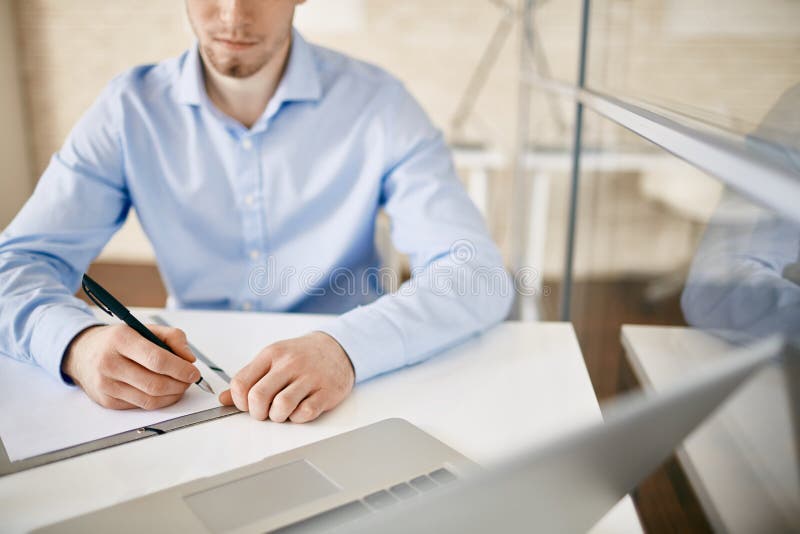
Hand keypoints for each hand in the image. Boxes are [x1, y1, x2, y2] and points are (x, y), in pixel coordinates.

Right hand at [62, 324, 200, 409]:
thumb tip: (189, 359)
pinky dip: (159, 401)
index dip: (180, 369)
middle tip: (190, 380)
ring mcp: (106, 385)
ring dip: (172, 395)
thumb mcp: (145, 329)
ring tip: (180, 385)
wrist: (82, 353)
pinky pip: (141, 406)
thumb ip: (173, 338)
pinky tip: (165, 392)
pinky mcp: (107, 401)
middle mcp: (110, 363)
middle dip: (180, 384)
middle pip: (155, 384)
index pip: (156, 360)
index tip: (194, 372)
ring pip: (150, 399)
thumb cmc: (119, 341)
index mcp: (121, 340)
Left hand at [219, 331, 354, 422]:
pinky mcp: (326, 392)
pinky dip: (298, 417)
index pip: (241, 383)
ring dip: (278, 416)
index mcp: (272, 354)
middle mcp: (290, 364)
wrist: (338, 347)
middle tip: (263, 412)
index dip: (239, 401)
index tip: (246, 404)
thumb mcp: (273, 358)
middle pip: (258, 396)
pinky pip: (305, 413)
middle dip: (257, 412)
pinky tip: (299, 409)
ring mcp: (309, 377)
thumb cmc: (302, 355)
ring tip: (282, 411)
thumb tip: (224, 400)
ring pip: (281, 406)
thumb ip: (249, 378)